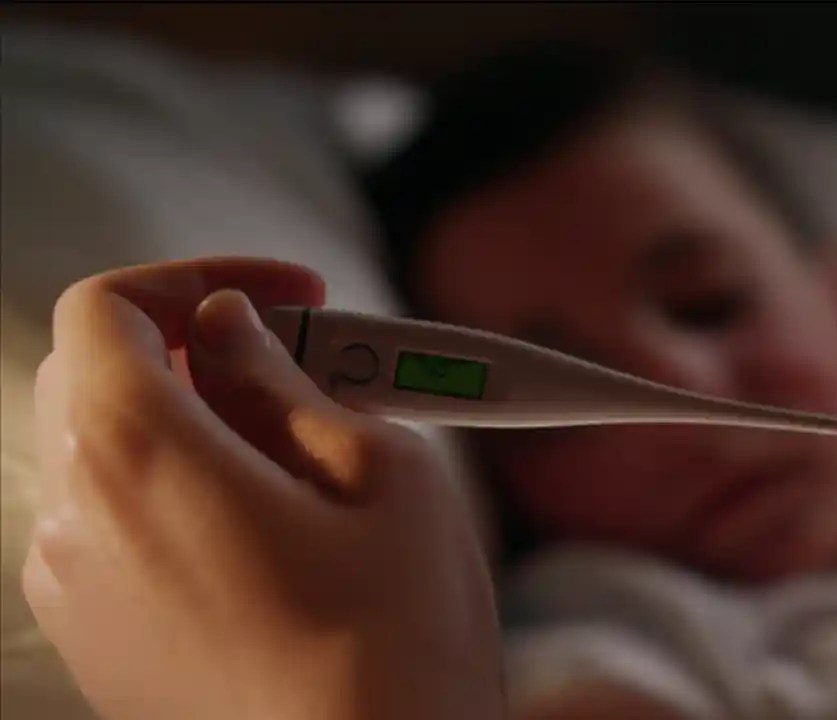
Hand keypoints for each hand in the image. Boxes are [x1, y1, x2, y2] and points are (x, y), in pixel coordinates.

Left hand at [22, 258, 503, 719]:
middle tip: (301, 362)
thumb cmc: (398, 632)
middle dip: (191, 343)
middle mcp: (77, 519)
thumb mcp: (379, 469)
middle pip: (94, 375)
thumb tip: (226, 332)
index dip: (197, 276)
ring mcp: (77, 591)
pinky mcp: (100, 644)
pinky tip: (267, 529)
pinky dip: (173, 491)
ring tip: (299, 453)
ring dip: (188, 419)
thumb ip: (284, 380)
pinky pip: (113, 526)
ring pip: (104, 452)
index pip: (104, 309)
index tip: (292, 296)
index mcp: (138, 455)